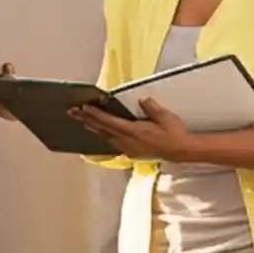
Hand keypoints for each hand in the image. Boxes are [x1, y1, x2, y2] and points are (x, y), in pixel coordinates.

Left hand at [70, 97, 189, 159]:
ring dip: (93, 128)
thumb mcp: (165, 117)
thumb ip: (152, 108)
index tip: (84, 108)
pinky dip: (104, 135)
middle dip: (87, 120)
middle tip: (72, 113)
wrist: (180, 151)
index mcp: (135, 131)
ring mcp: (129, 148)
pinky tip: (100, 132)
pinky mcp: (131, 153)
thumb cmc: (174, 132)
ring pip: (106, 137)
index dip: (96, 115)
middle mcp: (128, 141)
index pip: (110, 122)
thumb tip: (142, 100)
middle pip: (103, 129)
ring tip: (82, 121)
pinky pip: (113, 143)